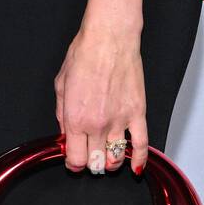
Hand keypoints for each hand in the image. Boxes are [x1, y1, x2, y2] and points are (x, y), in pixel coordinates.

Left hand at [53, 26, 147, 175]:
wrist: (109, 39)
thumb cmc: (84, 54)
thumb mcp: (61, 84)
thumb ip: (62, 113)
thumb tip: (65, 132)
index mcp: (75, 118)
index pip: (75, 159)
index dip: (73, 163)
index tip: (74, 159)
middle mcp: (97, 125)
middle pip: (95, 163)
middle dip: (90, 163)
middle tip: (89, 153)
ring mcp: (119, 122)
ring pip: (116, 159)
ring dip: (110, 163)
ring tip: (107, 157)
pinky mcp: (138, 114)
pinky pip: (142, 146)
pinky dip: (140, 160)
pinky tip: (135, 165)